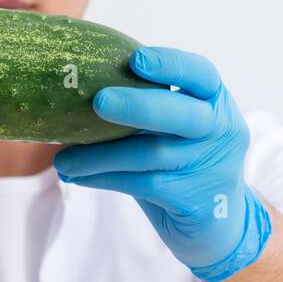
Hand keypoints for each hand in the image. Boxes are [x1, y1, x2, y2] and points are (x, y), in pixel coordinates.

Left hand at [53, 46, 271, 281]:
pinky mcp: (193, 199)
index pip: (200, 74)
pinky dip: (103, 178)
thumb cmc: (182, 162)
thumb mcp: (175, 128)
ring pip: (151, 154)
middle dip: (138, 105)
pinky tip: (77, 176)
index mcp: (214, 101)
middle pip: (181, 114)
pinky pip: (142, 184)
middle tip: (99, 101)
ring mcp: (209, 166)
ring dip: (100, 155)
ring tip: (63, 158)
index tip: (136, 59)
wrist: (215, 222)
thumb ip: (146, 107)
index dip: (170, 64)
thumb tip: (75, 90)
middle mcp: (219, 130)